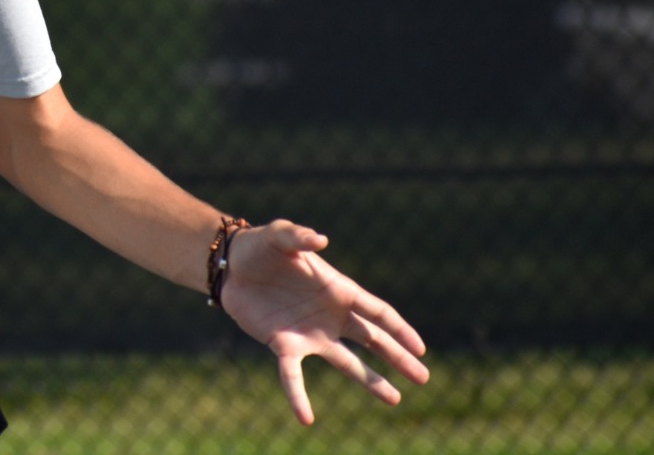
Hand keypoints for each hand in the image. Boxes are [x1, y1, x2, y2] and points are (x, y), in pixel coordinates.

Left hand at [218, 220, 428, 424]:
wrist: (230, 266)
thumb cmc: (261, 246)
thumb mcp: (279, 235)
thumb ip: (299, 236)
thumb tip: (321, 240)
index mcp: (338, 289)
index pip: (377, 312)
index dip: (399, 329)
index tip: (421, 348)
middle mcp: (330, 315)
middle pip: (372, 340)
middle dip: (398, 357)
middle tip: (423, 377)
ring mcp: (310, 333)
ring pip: (347, 362)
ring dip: (370, 381)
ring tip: (395, 399)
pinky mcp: (284, 345)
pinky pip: (293, 377)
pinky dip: (299, 397)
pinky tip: (307, 418)